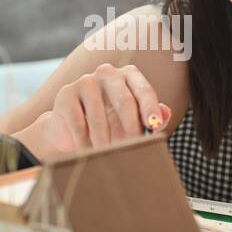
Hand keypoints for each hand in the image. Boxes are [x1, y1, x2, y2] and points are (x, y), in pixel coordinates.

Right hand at [15, 63, 171, 160]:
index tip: (155, 126)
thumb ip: (151, 117)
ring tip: (110, 158)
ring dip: (105, 141)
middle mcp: (107, 73)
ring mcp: (85, 81)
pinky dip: (85, 143)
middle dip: (131, 128)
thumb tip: (165, 115)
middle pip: (123, 100)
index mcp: (128, 75)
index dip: (150, 108)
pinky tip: (89, 154)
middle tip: (135, 149)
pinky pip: (78, 123)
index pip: (143, 90)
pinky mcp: (66, 94)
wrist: (71, 128)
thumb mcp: (132, 121)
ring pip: (98, 116)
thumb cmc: (110, 123)